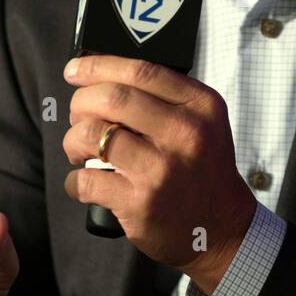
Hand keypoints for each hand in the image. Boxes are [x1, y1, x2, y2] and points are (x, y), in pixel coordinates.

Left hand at [62, 55, 256, 292]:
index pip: (141, 71)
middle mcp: (184, 134)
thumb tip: (102, 75)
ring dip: (73, 140)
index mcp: (200, 107)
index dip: (98, 65)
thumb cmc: (201, 169)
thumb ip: (165, 97)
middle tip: (78, 114)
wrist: (222, 229)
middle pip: (112, 97)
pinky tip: (84, 183)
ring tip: (80, 150)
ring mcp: (161, 170)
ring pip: (91, 135)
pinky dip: (74, 181)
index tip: (75, 69)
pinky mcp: (140, 203)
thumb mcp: (203, 123)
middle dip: (81, 102)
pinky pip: (85, 180)